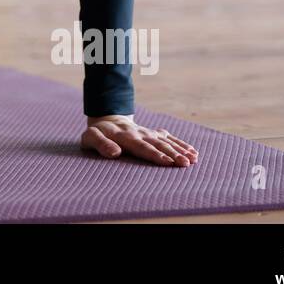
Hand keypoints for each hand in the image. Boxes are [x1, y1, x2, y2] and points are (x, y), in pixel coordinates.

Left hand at [80, 114, 197, 165]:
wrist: (107, 120)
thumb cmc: (97, 134)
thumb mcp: (90, 138)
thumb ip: (101, 144)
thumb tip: (115, 153)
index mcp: (125, 136)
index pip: (142, 147)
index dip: (155, 155)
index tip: (167, 162)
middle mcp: (140, 133)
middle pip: (158, 144)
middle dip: (172, 154)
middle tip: (184, 164)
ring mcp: (148, 132)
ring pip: (166, 141)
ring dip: (180, 150)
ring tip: (193, 159)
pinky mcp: (154, 133)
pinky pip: (170, 138)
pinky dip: (181, 144)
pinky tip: (193, 152)